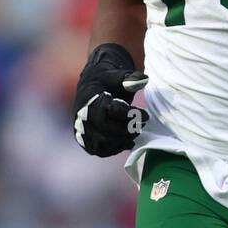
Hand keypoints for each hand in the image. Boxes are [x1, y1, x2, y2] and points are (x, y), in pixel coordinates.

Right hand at [73, 42, 147, 156]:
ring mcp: (81, 130)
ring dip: (122, 140)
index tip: (145, 115)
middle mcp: (82, 116)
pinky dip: (115, 149)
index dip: (131, 114)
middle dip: (127, 129)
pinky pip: (100, 150)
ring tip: (135, 134)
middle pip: (106, 129)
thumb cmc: (106, 83)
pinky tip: (127, 142)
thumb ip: (130, 79)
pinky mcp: (84, 141)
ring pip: (102, 142)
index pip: (112, 111)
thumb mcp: (117, 76)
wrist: (91, 90)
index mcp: (90, 99)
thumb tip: (144, 79)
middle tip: (141, 126)